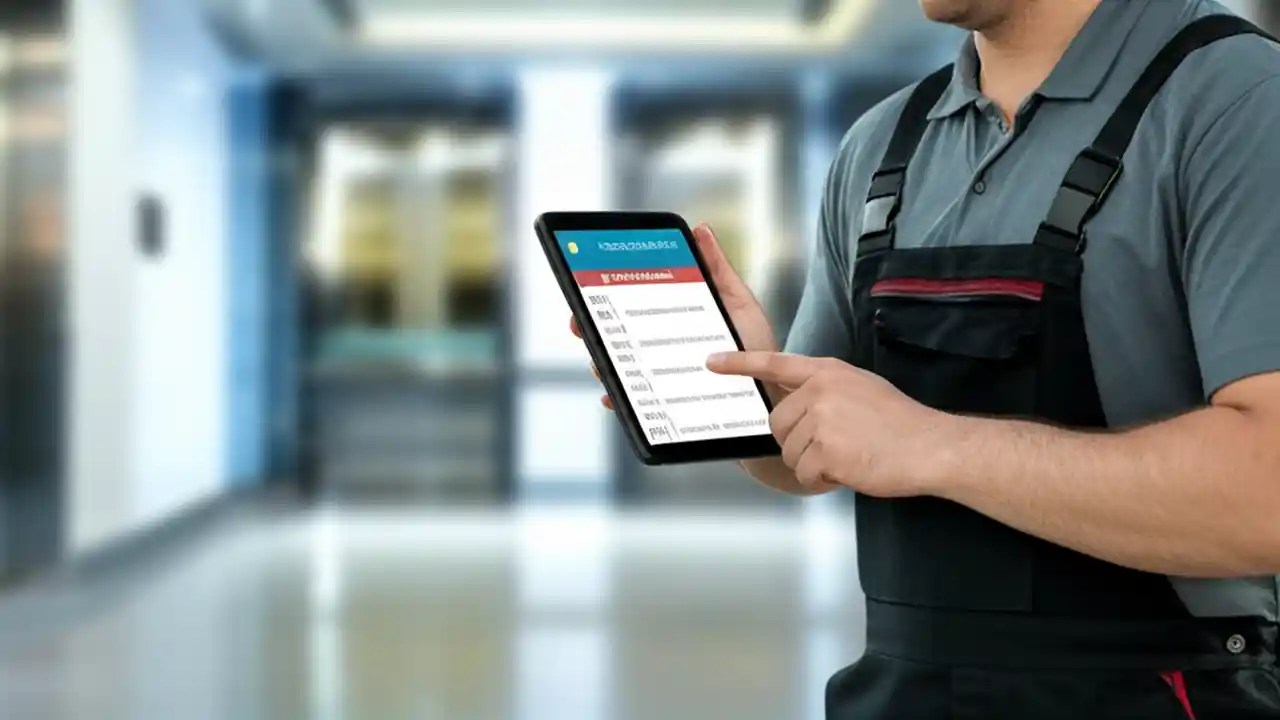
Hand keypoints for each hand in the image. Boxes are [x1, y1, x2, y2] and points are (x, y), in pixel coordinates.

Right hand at [570, 223, 780, 408]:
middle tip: (581, 322)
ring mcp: (660, 380)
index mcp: (670, 323)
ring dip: (601, 364)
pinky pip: (635, 406)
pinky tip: (614, 395)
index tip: (588, 285)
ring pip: (617, 371)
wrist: (775, 391)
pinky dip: (619, 400)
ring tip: (600, 361)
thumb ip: (718, 269)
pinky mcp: (666, 409)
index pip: (629, 308)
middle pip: (612, 339)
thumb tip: (700, 230)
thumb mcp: (739, 303)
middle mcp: (658, 351)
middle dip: (589, 329)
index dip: (602, 297)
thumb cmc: (756, 348)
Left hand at [707, 352, 955, 496]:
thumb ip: (826, 391)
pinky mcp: (826, 450)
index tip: (712, 362)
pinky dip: (823, 480)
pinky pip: (805, 473)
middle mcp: (820, 391)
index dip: (740, 364)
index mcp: (828, 372)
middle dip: (798, 442)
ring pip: (790, 452)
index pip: (775, 364)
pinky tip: (850, 469)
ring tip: (849, 455)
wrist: (930, 446)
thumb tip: (798, 404)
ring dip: (813, 463)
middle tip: (836, 445)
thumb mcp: (861, 388)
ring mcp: (822, 419)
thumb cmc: (900, 424)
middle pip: (778, 424)